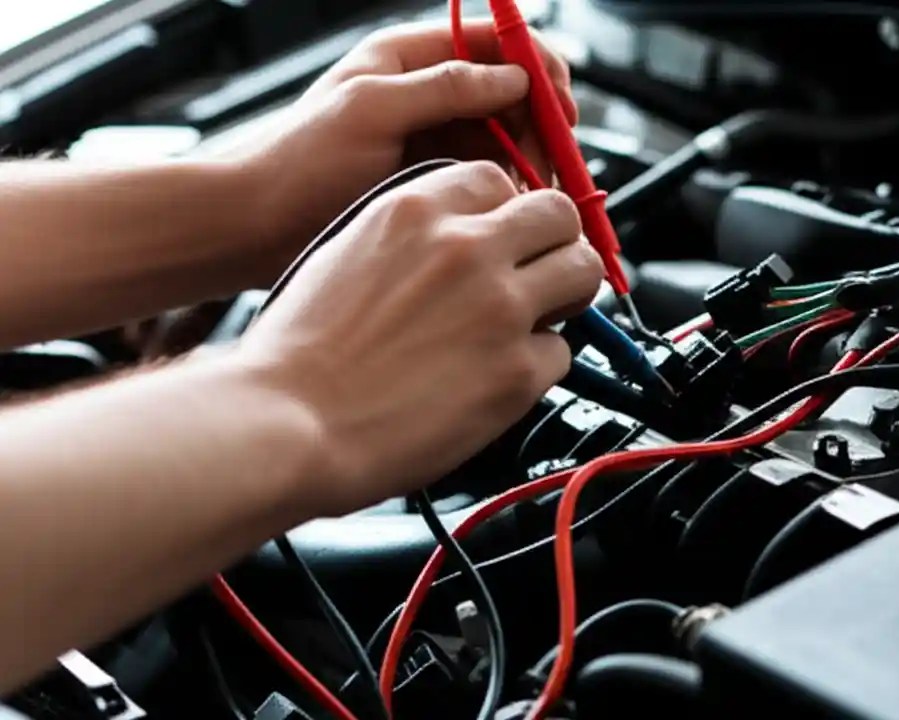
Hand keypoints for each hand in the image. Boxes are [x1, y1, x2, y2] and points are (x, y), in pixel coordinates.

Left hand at [235, 20, 576, 281]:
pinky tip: (511, 213)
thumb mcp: (371, 112)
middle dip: (539, 128)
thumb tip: (513, 78)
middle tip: (549, 171)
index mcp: (408, 57)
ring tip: (530, 199)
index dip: (538, 71)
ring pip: (506, 140)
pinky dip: (508, 192)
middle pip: (511, 95)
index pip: (494, 43)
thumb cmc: (294, 162)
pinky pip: (487, 177)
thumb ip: (443, 87)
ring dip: (528, 165)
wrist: (253, 226)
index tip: (560, 112)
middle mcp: (425, 92)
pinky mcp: (431, 180)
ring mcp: (431, 138)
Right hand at [235, 161, 602, 514]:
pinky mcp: (517, 370)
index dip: (507, 210)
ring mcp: (500, 306)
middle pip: (558, 214)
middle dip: (555, 242)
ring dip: (568, 294)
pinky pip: (561, 353)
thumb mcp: (348, 250)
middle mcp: (467, 247)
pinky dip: (538, 367)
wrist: (285, 422)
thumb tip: (459, 239)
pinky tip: (498, 379)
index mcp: (418, 208)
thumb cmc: (298, 351)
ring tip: (539, 318)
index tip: (506, 235)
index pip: (500, 179)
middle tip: (541, 272)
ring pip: (583, 272)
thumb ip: (415, 234)